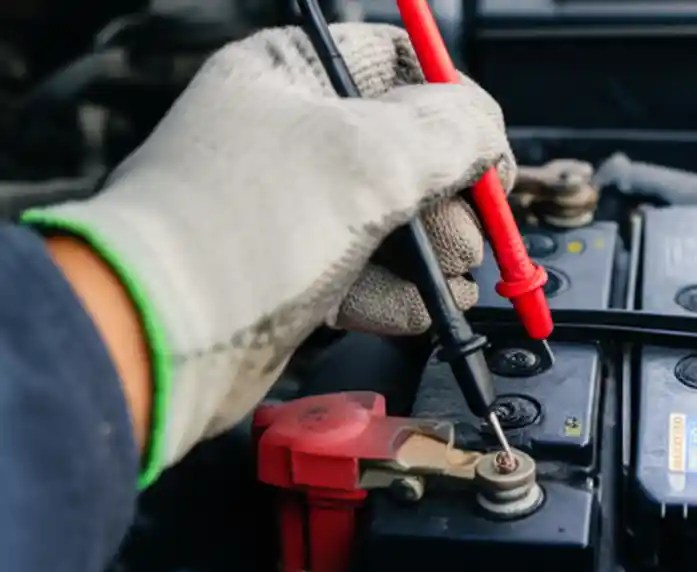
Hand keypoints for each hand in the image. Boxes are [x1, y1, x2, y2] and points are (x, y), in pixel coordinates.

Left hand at [24, 24, 513, 482]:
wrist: (160, 335)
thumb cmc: (240, 228)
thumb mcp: (367, 158)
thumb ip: (449, 134)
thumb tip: (488, 134)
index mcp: (293, 73)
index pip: (401, 64)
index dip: (457, 107)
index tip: (491, 157)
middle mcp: (292, 134)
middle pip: (410, 150)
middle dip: (454, 197)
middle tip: (472, 232)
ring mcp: (294, 208)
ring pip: (397, 220)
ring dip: (437, 253)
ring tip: (448, 278)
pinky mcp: (297, 272)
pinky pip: (370, 275)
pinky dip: (401, 296)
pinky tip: (420, 310)